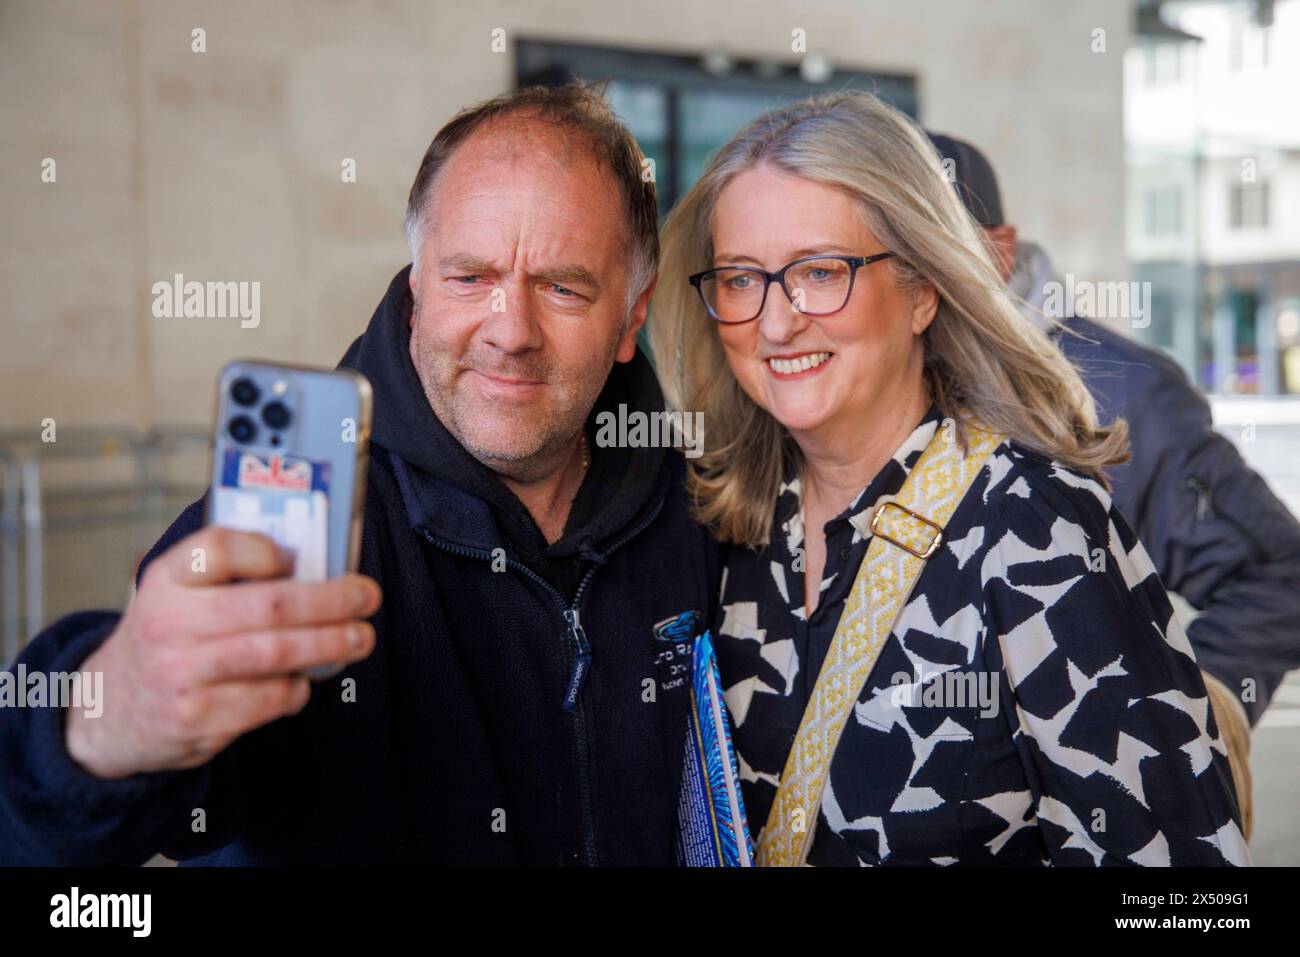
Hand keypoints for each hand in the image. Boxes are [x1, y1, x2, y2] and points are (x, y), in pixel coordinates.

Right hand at [65, 527, 381, 778]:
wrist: (108, 711)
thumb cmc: (166, 639)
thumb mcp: (177, 594)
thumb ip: (228, 575)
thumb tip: (317, 565)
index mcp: (166, 581)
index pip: (217, 548)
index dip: (263, 550)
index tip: (294, 558)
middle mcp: (169, 624)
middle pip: (270, 606)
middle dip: (331, 601)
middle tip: (367, 598)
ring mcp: (182, 676)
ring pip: (277, 655)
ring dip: (330, 645)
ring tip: (360, 638)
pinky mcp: (198, 720)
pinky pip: (269, 699)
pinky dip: (297, 688)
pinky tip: (302, 679)